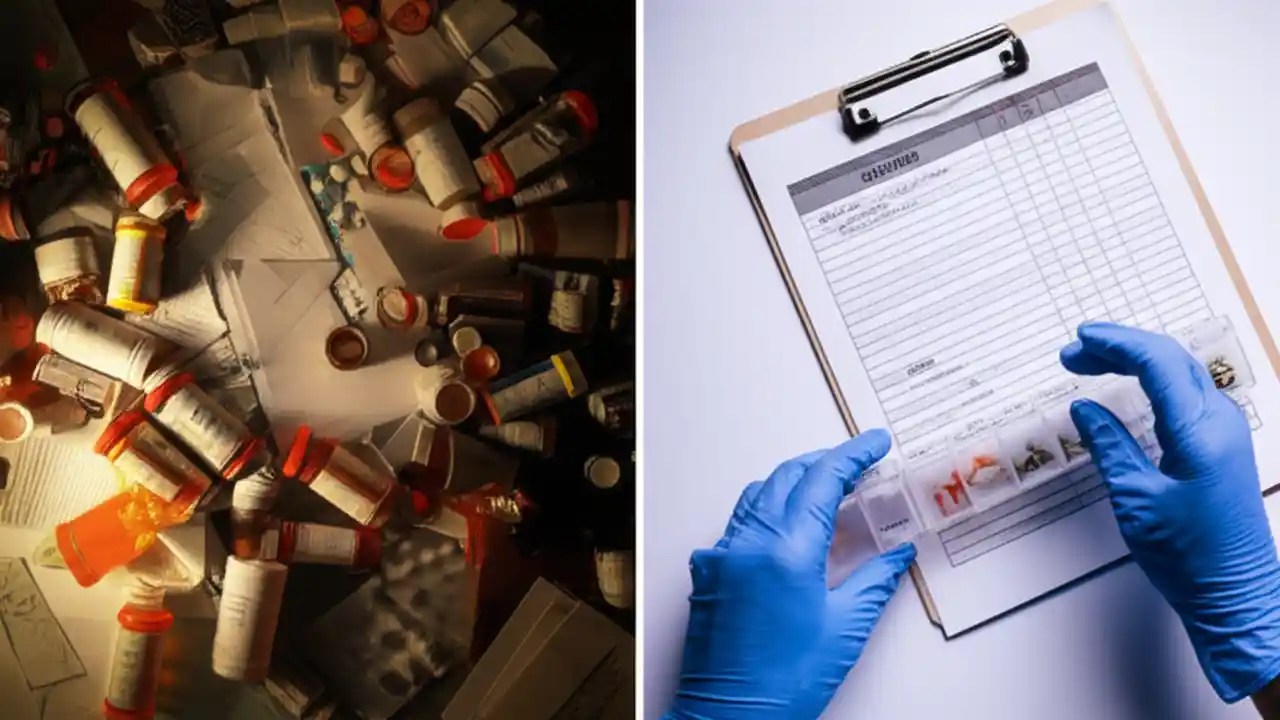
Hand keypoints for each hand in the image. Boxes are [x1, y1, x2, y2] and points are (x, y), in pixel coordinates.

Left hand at [665, 430, 915, 719]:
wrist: (729, 716)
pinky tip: (788, 529)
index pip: (823, 479)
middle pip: (787, 477)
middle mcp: (748, 542)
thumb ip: (874, 580)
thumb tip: (897, 554)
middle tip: (856, 464)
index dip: (852, 455)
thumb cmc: (783, 682)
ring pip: (758, 495)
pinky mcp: (707, 573)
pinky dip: (767, 512)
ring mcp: (722, 555)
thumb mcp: (845, 629)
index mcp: (786, 550)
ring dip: (793, 483)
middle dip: (823, 463)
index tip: (873, 443)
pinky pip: (739, 523)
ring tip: (826, 491)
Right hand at [1061, 322, 1279, 702]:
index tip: (1082, 339)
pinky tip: (1129, 388)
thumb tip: (1085, 409)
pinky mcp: (1222, 445)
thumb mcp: (1135, 498)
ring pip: (1180, 372)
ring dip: (1135, 361)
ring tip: (1092, 363)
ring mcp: (1225, 432)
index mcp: (1199, 431)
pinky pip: (1187, 394)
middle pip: (1170, 359)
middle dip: (1119, 347)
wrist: (1234, 593)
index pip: (1158, 362)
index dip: (1115, 344)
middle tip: (1075, 353)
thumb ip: (1109, 444)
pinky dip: (1152, 380)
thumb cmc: (1191, 556)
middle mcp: (1220, 423)